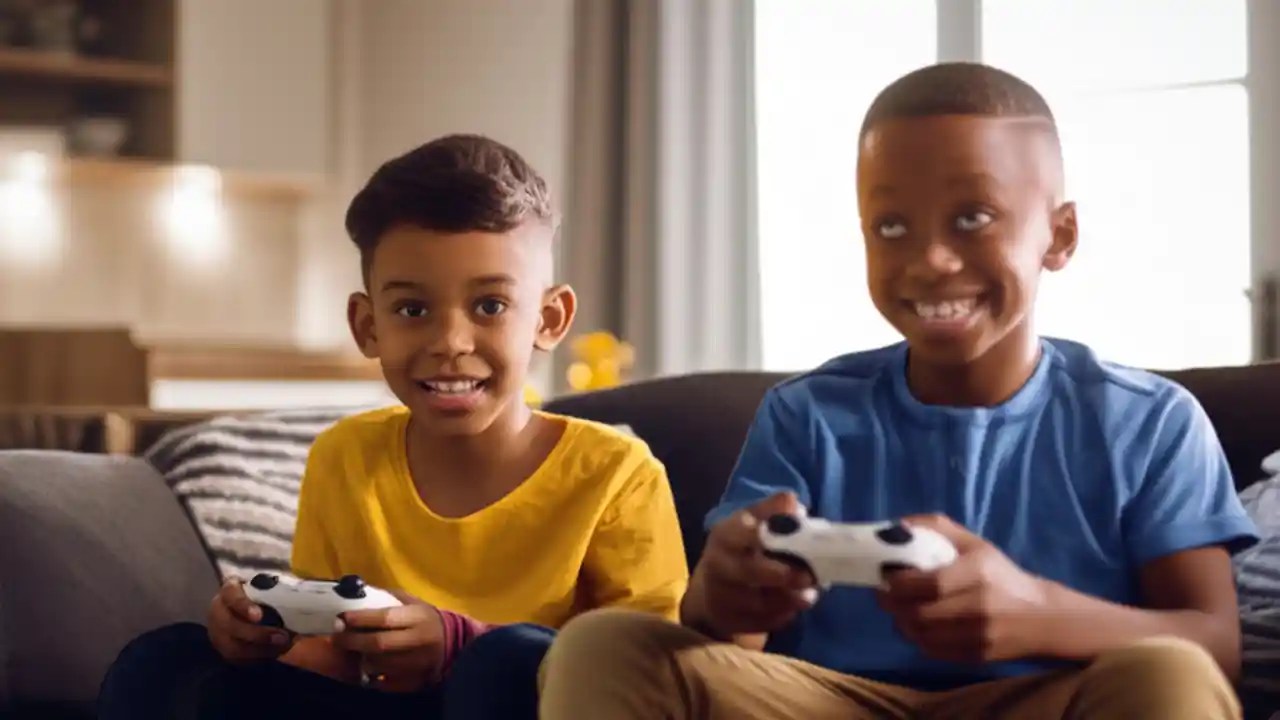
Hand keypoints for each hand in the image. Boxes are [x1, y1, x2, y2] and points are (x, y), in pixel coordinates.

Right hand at [207, 577, 293, 663]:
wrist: (263, 608)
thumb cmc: (270, 592)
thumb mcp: (275, 585)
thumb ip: (284, 588)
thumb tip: (304, 590)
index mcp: (231, 588)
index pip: (230, 594)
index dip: (242, 606)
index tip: (259, 616)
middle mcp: (218, 610)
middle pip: (228, 625)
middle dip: (256, 634)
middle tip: (282, 637)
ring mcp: (218, 632)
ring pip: (231, 646)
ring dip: (259, 650)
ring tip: (283, 646)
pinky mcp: (224, 649)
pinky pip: (237, 659)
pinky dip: (257, 658)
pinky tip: (276, 652)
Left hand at [331, 591, 443, 692]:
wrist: (451, 644)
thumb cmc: (426, 618)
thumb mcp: (413, 602)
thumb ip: (388, 598)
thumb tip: (358, 594)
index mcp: (418, 617)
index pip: (385, 618)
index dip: (361, 619)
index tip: (342, 617)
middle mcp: (417, 640)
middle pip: (379, 643)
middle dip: (353, 640)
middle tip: (336, 637)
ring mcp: (415, 663)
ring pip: (379, 664)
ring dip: (361, 658)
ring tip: (352, 650)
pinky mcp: (413, 680)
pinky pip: (384, 681)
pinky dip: (371, 674)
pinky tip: (366, 665)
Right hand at [683, 492, 817, 638]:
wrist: (713, 587)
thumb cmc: (741, 548)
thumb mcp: (751, 522)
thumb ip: (773, 512)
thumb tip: (795, 505)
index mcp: (725, 535)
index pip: (739, 532)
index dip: (763, 534)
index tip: (792, 534)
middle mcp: (718, 566)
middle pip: (748, 571)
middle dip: (781, 574)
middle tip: (808, 576)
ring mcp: (722, 597)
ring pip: (757, 603)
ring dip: (788, 599)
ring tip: (809, 595)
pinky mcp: (731, 621)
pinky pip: (761, 622)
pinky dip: (782, 615)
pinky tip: (794, 607)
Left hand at [877, 514, 1050, 662]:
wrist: (1043, 618)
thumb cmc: (1001, 576)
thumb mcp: (975, 544)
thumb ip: (937, 528)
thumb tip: (897, 526)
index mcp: (978, 571)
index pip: (928, 583)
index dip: (898, 584)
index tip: (884, 577)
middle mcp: (979, 606)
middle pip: (919, 613)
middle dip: (892, 604)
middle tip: (884, 595)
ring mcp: (978, 635)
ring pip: (921, 635)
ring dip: (901, 623)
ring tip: (900, 610)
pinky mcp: (976, 657)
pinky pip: (932, 651)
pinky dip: (917, 639)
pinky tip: (918, 627)